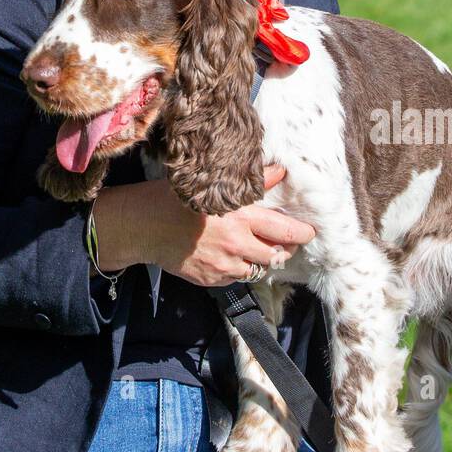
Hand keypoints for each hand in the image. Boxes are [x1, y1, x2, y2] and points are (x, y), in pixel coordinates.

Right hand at [93, 162, 314, 285]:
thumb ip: (252, 183)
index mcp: (240, 217)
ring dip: (262, 259)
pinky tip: (230, 254)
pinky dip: (239, 267)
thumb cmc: (174, 198)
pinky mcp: (213, 280)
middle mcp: (237, 244)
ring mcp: (225, 266)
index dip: (302, 233)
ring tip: (257, 246)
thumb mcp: (211, 185)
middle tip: (286, 240)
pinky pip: (236, 277)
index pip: (285, 231)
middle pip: (277, 254)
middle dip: (285, 248)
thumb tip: (279, 171)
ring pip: (258, 269)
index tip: (309, 231)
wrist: (143, 227)